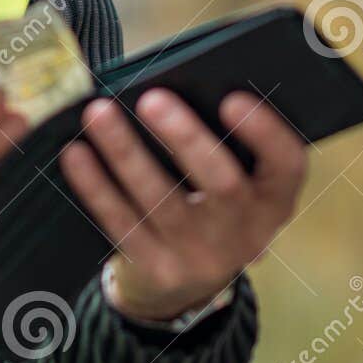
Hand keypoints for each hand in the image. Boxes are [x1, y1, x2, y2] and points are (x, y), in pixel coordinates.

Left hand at [60, 88, 306, 320]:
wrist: (186, 282)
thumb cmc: (210, 202)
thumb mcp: (237, 181)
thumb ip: (223, 139)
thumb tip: (179, 80)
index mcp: (274, 198)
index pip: (286, 165)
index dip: (264, 132)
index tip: (232, 97)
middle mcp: (246, 232)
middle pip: (221, 183)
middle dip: (186, 138)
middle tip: (150, 98)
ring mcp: (201, 256)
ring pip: (161, 201)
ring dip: (125, 152)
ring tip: (98, 111)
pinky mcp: (158, 269)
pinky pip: (121, 223)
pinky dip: (95, 185)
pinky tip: (76, 152)